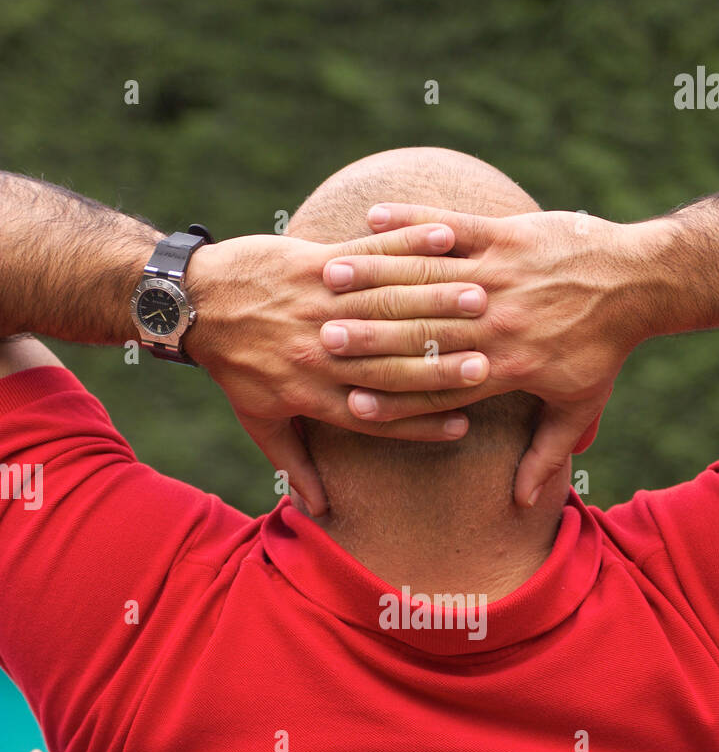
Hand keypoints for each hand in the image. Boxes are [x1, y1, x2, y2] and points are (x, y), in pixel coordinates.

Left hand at [185, 224, 489, 511]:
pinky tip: (446, 240)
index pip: (379, 415)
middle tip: (490, 363)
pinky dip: (408, 245)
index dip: (422, 422)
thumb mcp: (259, 421)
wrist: (194, 302)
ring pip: (388, 308)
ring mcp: (318, 306)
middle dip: (444, 364)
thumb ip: (293, 465)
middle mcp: (320, 355)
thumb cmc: (231, 365)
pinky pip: (369, 256)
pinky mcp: (314, 264)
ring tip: (482, 301)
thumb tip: (317, 511)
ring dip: (437, 302)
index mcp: (313, 395)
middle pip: (393, 363)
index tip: (464, 427)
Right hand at [319, 205, 657, 504]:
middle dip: (367, 336)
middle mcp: (497, 323)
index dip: (393, 396)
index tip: (349, 402)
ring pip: (426, 279)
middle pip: (420, 333)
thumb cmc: (604, 349)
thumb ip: (545, 456)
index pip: (439, 387)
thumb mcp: (579, 407)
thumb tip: (523, 503)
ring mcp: (499, 275)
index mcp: (506, 368)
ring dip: (375, 276)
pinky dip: (412, 221)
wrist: (636, 282)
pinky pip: (451, 227)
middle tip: (319, 338)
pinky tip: (373, 215)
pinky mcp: (506, 235)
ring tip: (328, 277)